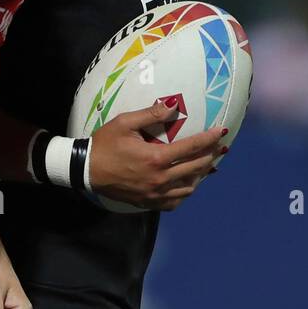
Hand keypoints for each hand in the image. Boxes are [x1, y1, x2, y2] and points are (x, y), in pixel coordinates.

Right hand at [88, 99, 225, 210]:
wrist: (85, 170)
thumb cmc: (105, 144)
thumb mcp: (125, 123)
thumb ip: (151, 114)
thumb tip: (173, 106)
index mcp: (156, 158)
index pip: (192, 147)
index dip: (209, 138)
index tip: (222, 131)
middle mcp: (159, 178)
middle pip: (195, 168)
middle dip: (211, 155)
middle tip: (220, 147)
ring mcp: (154, 194)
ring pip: (189, 188)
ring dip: (200, 175)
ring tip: (207, 165)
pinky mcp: (148, 203)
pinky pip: (174, 202)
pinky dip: (185, 193)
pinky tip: (188, 185)